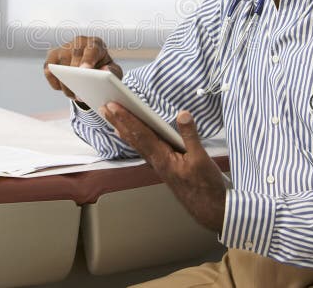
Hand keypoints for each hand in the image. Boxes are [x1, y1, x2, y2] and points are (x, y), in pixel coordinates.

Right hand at [44, 36, 122, 100]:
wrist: (92, 66)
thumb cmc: (104, 68)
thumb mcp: (113, 71)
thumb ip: (112, 72)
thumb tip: (104, 72)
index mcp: (95, 43)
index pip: (91, 49)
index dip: (88, 60)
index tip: (85, 71)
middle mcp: (78, 42)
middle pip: (73, 57)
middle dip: (75, 77)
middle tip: (80, 95)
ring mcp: (64, 48)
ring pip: (59, 65)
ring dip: (65, 83)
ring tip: (74, 96)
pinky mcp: (52, 56)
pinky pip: (48, 70)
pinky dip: (55, 82)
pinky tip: (64, 90)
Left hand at [102, 103, 225, 232]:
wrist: (208, 207)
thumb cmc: (205, 186)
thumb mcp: (201, 158)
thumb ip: (190, 135)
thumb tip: (183, 114)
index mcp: (163, 158)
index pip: (141, 134)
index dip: (126, 118)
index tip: (113, 105)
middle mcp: (156, 161)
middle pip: (133, 138)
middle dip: (118, 121)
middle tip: (103, 107)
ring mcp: (158, 164)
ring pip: (136, 143)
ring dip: (123, 129)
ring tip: (111, 117)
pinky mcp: (163, 166)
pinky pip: (143, 149)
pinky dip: (133, 138)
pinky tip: (128, 135)